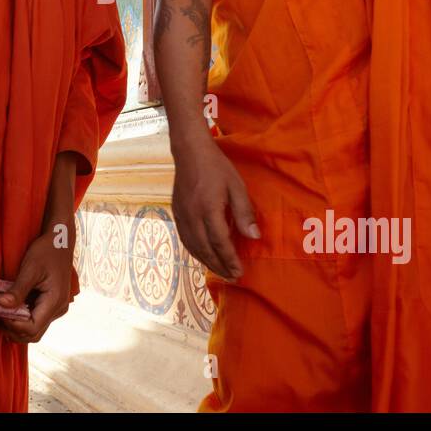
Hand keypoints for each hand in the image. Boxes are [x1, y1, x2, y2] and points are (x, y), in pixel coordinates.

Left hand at [0, 229, 74, 343]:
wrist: (61, 240)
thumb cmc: (46, 251)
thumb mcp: (30, 268)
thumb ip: (17, 289)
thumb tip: (1, 306)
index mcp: (55, 301)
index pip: (32, 328)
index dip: (13, 324)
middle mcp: (58, 309)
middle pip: (34, 334)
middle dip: (13, 329)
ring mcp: (56, 308)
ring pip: (35, 329)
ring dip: (17, 325)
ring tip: (1, 312)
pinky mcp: (52, 305)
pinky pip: (36, 319)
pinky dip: (22, 318)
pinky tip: (10, 308)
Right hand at [170, 137, 258, 279]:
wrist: (189, 152)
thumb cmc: (217, 167)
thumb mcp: (236, 186)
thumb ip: (244, 212)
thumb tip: (254, 237)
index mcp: (208, 209)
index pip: (220, 242)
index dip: (230, 260)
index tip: (240, 272)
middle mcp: (192, 216)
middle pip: (205, 249)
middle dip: (219, 266)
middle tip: (232, 277)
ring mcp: (181, 215)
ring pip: (193, 247)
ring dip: (207, 262)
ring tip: (220, 271)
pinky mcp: (176, 213)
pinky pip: (185, 239)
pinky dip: (195, 252)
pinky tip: (204, 256)